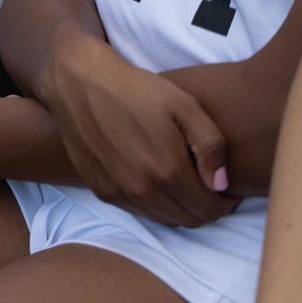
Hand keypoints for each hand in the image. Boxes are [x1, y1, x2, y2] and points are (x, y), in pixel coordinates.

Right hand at [41, 34, 236, 226]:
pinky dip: (152, 204)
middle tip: (205, 186)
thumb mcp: (185, 106)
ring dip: (178, 208)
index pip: (210, 210)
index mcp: (168, 171)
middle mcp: (142, 190)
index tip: (224, 189)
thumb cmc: (136, 89)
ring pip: (163, 219)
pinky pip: (137, 211)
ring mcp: (118, 192)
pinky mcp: (100, 190)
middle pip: (188, 220)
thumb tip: (220, 184)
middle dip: (204, 208)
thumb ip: (212, 147)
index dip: (224, 203)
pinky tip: (153, 179)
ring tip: (180, 183)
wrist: (78, 82)